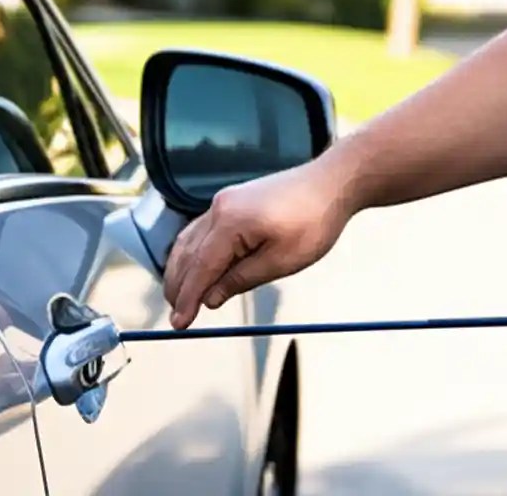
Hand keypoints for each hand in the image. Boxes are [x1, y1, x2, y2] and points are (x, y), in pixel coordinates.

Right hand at [164, 161, 353, 328]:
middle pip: (188, 254)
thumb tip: (210, 299)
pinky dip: (192, 253)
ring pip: (189, 241)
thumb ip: (241, 279)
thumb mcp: (282, 261)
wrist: (330, 183)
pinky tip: (192, 268)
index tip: (179, 323)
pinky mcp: (230, 201)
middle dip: (178, 286)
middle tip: (176, 316)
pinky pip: (201, 231)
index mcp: (230, 222)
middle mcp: (219, 209)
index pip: (200, 267)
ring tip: (178, 298)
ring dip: (181, 270)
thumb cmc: (313, 222)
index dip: (187, 297)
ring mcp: (223, 202)